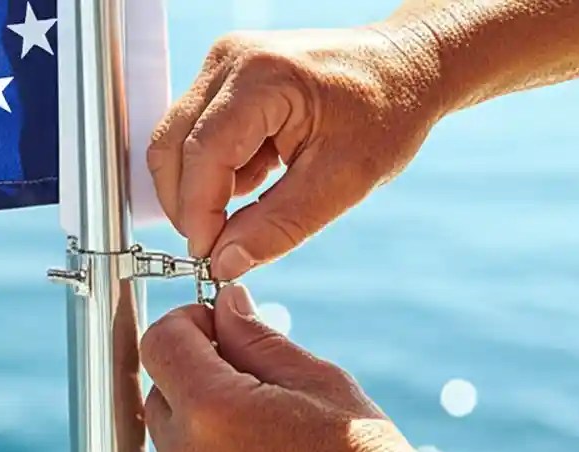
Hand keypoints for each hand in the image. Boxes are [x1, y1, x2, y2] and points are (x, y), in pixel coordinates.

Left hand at [141, 285, 459, 451]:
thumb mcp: (314, 378)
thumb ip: (254, 338)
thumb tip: (225, 306)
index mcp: (213, 410)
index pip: (160, 342)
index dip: (188, 323)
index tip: (218, 327)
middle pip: (159, 389)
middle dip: (194, 371)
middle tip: (252, 377)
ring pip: (168, 437)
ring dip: (198, 421)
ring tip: (263, 431)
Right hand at [146, 25, 445, 279]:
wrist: (407, 67)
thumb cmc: (388, 111)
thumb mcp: (342, 181)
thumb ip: (280, 226)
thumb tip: (226, 262)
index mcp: (262, 78)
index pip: (201, 154)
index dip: (197, 213)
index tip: (210, 257)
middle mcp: (231, 61)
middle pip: (171, 147)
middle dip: (187, 205)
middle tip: (218, 247)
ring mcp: (224, 64)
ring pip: (177, 143)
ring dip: (203, 187)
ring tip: (253, 204)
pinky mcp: (225, 77)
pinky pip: (197, 134)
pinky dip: (217, 170)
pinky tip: (260, 176)